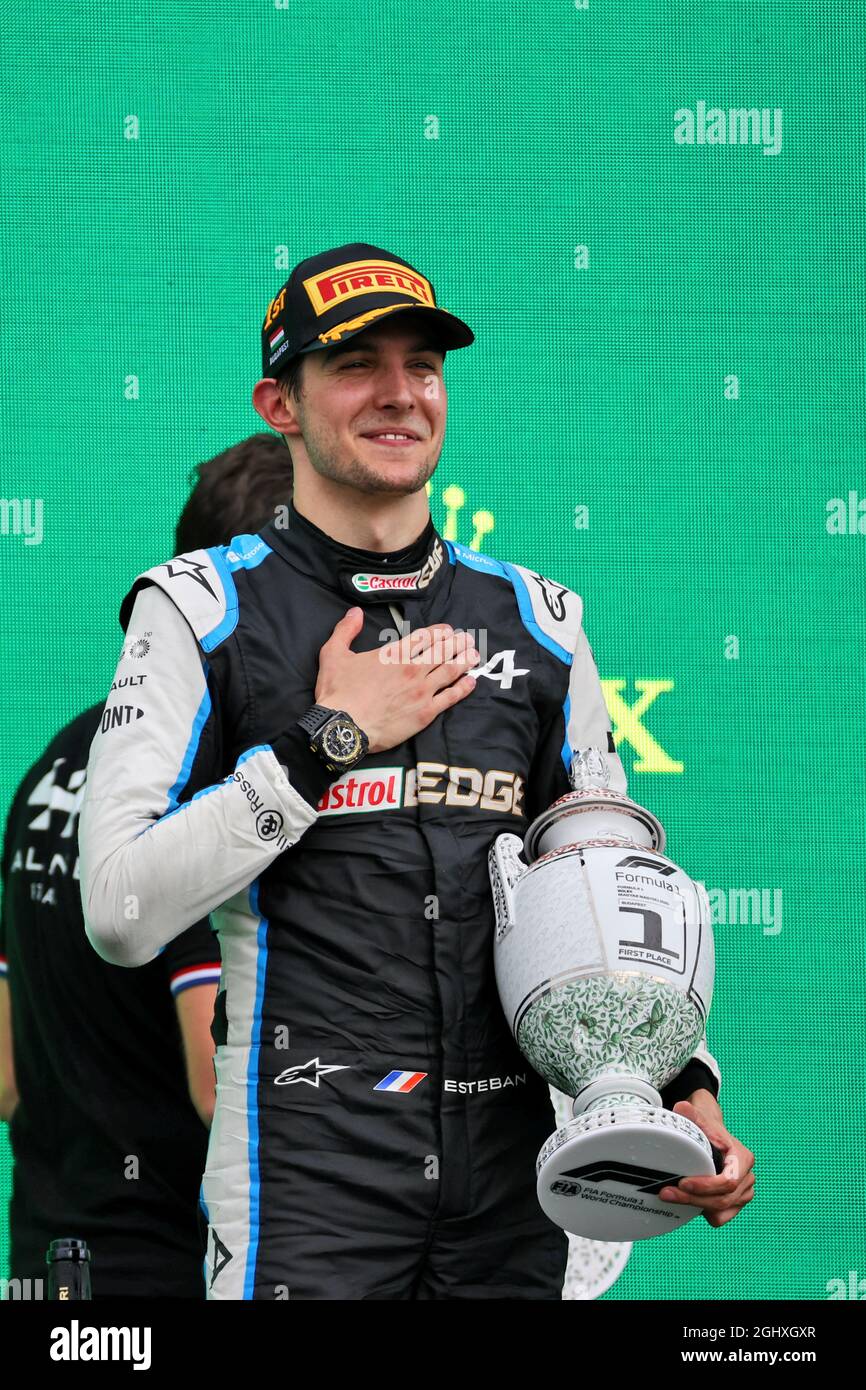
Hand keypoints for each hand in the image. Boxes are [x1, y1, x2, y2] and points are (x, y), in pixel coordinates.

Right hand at [314, 608, 480, 754]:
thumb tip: (354, 613)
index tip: (448, 630)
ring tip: (474, 655)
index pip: (424, 637)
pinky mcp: (425, 713)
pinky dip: (462, 688)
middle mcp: (412, 669)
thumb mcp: (333, 654)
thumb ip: (345, 630)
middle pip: (442, 651)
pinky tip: (471, 682)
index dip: (439, 631)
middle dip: (457, 643)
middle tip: (468, 639)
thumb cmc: (337, 692)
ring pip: (450, 671)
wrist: (342, 728)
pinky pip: (450, 698)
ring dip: (464, 660)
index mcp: (393, 654)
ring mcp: (421, 692)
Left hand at [658, 1091, 754, 1227]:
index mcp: (742, 1159)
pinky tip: (687, 1200)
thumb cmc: (708, 1129)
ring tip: (671, 1196)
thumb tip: (681, 1108)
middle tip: (667, 1193)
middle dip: (693, 1199)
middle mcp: (746, 1178)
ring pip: (721, 1211)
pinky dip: (703, 1212)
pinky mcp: (733, 1203)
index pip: (729, 1182)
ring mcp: (742, 1193)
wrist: (713, 1136)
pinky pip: (720, 1217)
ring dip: (695, 1206)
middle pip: (723, 1199)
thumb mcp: (701, 1119)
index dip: (707, 1186)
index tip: (683, 1183)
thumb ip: (693, 1114)